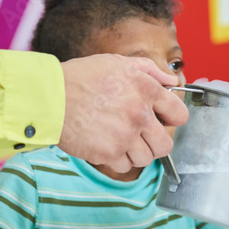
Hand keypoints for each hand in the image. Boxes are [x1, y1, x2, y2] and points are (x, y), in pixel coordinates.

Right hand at [58, 54, 188, 171]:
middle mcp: (140, 114)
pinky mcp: (108, 153)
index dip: (172, 118)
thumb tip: (171, 81)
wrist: (48, 96)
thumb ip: (149, 71)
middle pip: (166, 145)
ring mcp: (125, 136)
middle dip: (156, 143)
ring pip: (146, 159)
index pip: (180, 115)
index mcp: (147, 90)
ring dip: (135, 153)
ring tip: (120, 139)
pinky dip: (116, 160)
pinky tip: (105, 144)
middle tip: (142, 137)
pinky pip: (124, 166)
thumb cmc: (80, 77)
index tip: (163, 119)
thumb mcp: (118, 63)